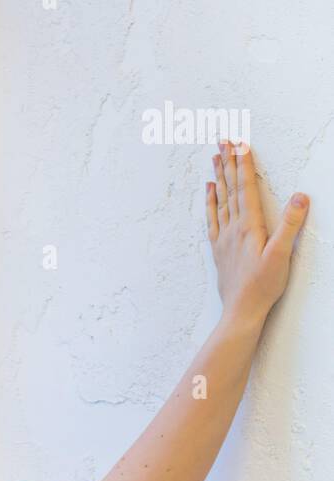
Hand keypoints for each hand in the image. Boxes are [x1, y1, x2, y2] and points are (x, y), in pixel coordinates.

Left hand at [207, 140, 309, 325]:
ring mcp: (224, 239)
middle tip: (223, 139)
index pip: (246, 187)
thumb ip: (291, 225)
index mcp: (249, 226)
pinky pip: (212, 219)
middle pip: (230, 188)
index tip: (240, 142)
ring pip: (220, 200)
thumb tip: (301, 196)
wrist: (241, 312)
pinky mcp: (219, 250)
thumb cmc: (263, 286)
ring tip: (215, 157)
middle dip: (228, 162)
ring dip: (218, 176)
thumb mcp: (281, 255)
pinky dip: (210, 202)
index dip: (243, 163)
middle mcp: (233, 228)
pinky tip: (209, 191)